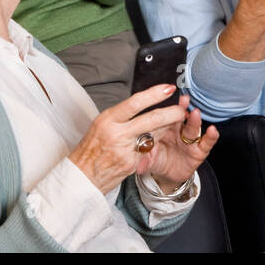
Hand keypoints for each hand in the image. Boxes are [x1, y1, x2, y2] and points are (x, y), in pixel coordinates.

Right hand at [68, 85, 189, 193]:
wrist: (82, 176)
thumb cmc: (92, 147)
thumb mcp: (101, 125)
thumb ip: (121, 116)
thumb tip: (143, 104)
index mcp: (109, 119)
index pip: (135, 102)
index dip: (154, 94)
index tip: (168, 88)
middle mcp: (117, 133)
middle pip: (152, 119)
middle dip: (171, 113)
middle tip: (181, 109)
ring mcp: (126, 149)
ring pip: (154, 134)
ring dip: (166, 127)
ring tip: (173, 119)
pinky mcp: (132, 163)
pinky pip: (149, 149)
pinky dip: (153, 143)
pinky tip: (154, 140)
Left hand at [147, 95, 218, 191]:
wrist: (166, 174)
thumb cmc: (155, 159)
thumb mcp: (146, 159)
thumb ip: (141, 160)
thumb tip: (135, 166)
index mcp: (162, 129)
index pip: (165, 116)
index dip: (166, 107)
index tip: (167, 96)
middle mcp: (177, 131)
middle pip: (180, 118)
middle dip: (182, 108)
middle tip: (184, 101)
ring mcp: (188, 141)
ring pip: (193, 128)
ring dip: (194, 120)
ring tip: (195, 114)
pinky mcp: (198, 152)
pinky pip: (206, 143)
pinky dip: (210, 137)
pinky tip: (212, 131)